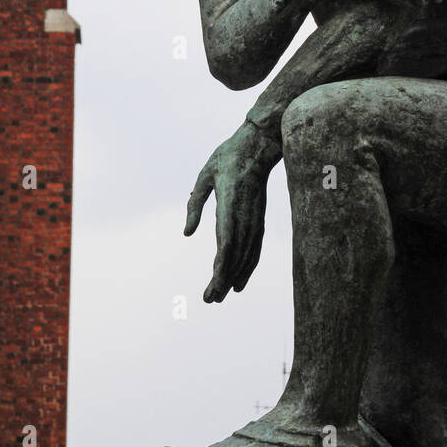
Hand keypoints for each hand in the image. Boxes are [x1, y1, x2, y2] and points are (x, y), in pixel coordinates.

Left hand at [184, 122, 281, 301]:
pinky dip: (248, 267)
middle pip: (236, 254)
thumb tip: (187, 233)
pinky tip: (239, 281)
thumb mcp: (205, 175)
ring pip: (247, 255)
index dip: (221, 267)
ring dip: (235, 277)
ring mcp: (255, 219)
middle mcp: (246, 215)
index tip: (212, 285)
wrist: (259, 146)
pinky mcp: (259, 220)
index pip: (227, 242)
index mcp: (230, 203)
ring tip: (221, 296)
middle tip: (210, 300)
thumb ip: (195, 204)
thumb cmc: (228, 158)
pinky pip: (255, 248)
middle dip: (224, 280)